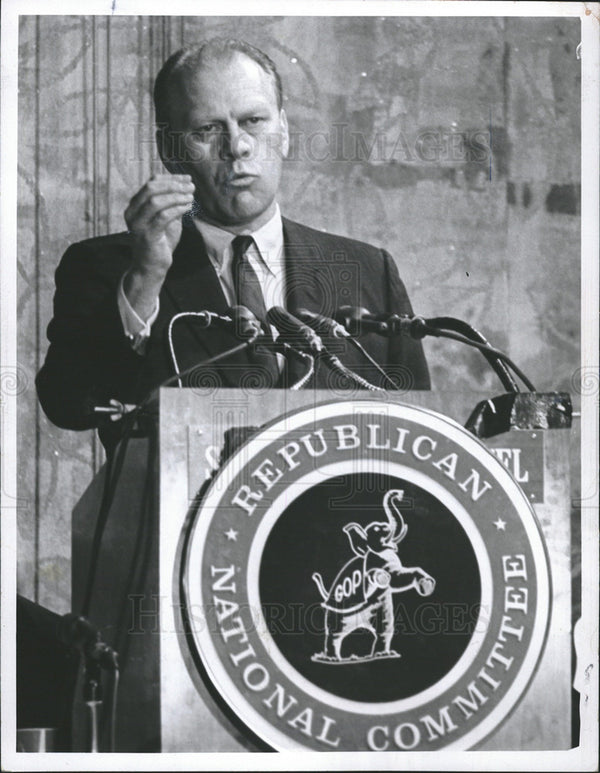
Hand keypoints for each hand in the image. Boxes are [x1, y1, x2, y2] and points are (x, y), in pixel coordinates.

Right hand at [123, 174, 194, 319]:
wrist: (151, 267)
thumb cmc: (160, 242)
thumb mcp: (166, 218)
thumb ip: (170, 204)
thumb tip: (185, 187)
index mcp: (135, 206)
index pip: (151, 183)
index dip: (171, 178)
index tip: (187, 178)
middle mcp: (132, 213)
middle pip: (151, 188)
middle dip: (174, 185)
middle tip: (191, 187)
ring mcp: (137, 224)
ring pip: (155, 201)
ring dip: (176, 196)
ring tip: (191, 197)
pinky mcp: (147, 236)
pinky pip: (163, 217)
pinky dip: (177, 209)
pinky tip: (188, 208)